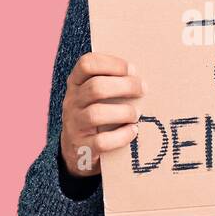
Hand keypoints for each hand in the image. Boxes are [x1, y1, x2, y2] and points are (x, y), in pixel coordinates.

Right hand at [60, 53, 144, 176]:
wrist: (76, 152)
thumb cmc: (95, 116)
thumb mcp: (93, 96)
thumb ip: (110, 82)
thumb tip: (141, 77)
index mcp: (75, 84)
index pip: (86, 64)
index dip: (111, 63)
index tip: (132, 69)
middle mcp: (71, 102)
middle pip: (96, 88)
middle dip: (125, 86)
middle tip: (143, 90)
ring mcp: (74, 126)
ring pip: (96, 114)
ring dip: (123, 112)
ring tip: (136, 114)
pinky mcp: (82, 148)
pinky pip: (102, 141)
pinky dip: (121, 136)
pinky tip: (132, 131)